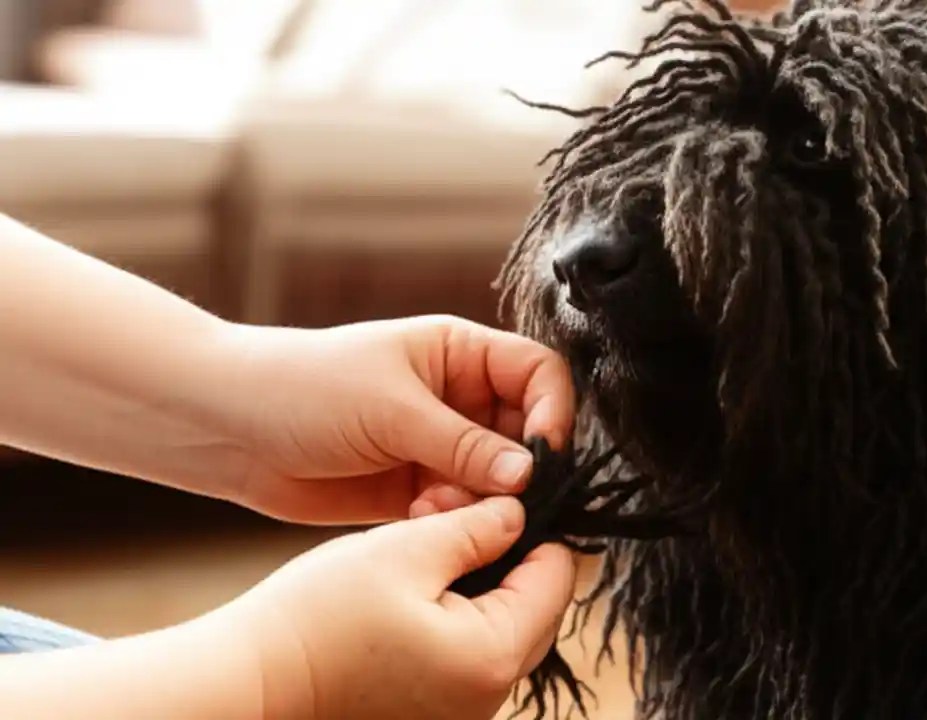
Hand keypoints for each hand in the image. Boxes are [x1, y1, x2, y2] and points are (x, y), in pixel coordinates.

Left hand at [194, 315, 574, 523]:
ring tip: (440, 508)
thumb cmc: (304, 389)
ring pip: (497, 480)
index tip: (543, 454)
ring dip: (482, 500)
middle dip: (517, 469)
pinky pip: (462, 509)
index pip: (538, 374)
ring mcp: (439, 445)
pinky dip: (453, 521)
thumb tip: (531, 474)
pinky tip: (418, 520)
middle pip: (525, 433)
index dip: (551, 412)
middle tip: (499, 498)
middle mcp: (458, 397)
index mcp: (460, 353)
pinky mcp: (418, 489)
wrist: (229, 429)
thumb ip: (464, 444)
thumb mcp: (392, 409)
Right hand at [213, 497, 576, 719]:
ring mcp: (460, 714)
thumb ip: (477, 528)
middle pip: (537, 611)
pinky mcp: (432, 717)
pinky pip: (469, 660)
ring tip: (432, 554)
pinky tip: (418, 595)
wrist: (250, 684)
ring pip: (504, 634)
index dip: (538, 530)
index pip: (557, 579)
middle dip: (511, 560)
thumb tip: (518, 513)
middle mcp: (488, 698)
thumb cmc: (319, 618)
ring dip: (484, 590)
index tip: (503, 502)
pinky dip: (459, 623)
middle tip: (461, 522)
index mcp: (494, 656)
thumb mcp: (406, 549)